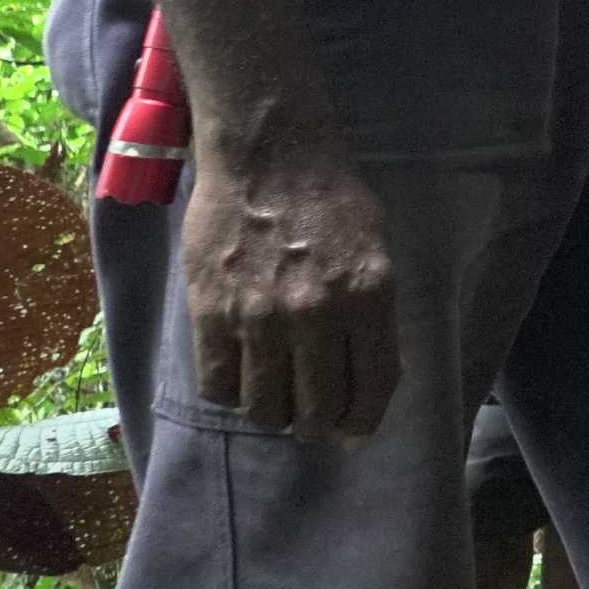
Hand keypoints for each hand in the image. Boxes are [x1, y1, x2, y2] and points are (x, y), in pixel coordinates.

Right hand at [179, 138, 400, 442]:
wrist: (268, 155)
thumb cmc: (331, 198)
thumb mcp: (377, 247)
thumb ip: (375, 312)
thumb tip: (368, 377)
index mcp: (368, 295)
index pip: (372, 385)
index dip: (363, 420)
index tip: (353, 433)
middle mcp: (317, 313)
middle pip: (317, 408)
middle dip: (318, 426)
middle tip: (311, 424)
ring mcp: (260, 316)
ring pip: (265, 406)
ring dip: (273, 415)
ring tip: (275, 405)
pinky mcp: (211, 313)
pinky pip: (218, 385)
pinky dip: (230, 395)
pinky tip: (240, 381)